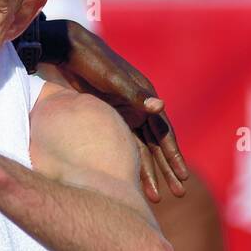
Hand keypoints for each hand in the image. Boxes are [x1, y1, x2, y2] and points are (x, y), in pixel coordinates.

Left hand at [57, 21, 188, 201]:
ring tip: (156, 198)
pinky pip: (124, 145)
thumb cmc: (92, 63)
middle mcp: (139, 108)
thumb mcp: (112, 79)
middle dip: (167, 170)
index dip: (173, 155)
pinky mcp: (110, 118)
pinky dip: (129, 163)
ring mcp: (125, 114)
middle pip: (157, 146)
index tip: (181, 176)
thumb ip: (134, 95)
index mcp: (145, 98)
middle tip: (178, 194)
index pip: (164, 133)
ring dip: (150, 172)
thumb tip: (160, 106)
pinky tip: (130, 182)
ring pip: (141, 149)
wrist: (68, 52)